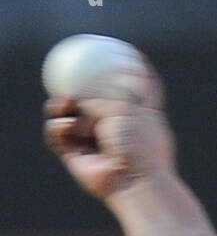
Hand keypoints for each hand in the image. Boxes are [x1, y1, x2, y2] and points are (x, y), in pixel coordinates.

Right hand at [42, 58, 174, 202]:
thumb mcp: (126, 108)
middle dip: (74, 95)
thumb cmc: (139, 145)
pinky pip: (57, 136)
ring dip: (60, 107)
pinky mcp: (75, 159)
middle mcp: (114, 133)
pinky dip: (58, 128)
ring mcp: (94, 146)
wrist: (137, 180)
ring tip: (67, 103)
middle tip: (74, 88)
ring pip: (66, 119)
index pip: (129, 93)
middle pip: (88, 106)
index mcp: (135, 119)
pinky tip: (68, 125)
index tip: (121, 55)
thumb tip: (80, 99)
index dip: (125, 75)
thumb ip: (104, 95)